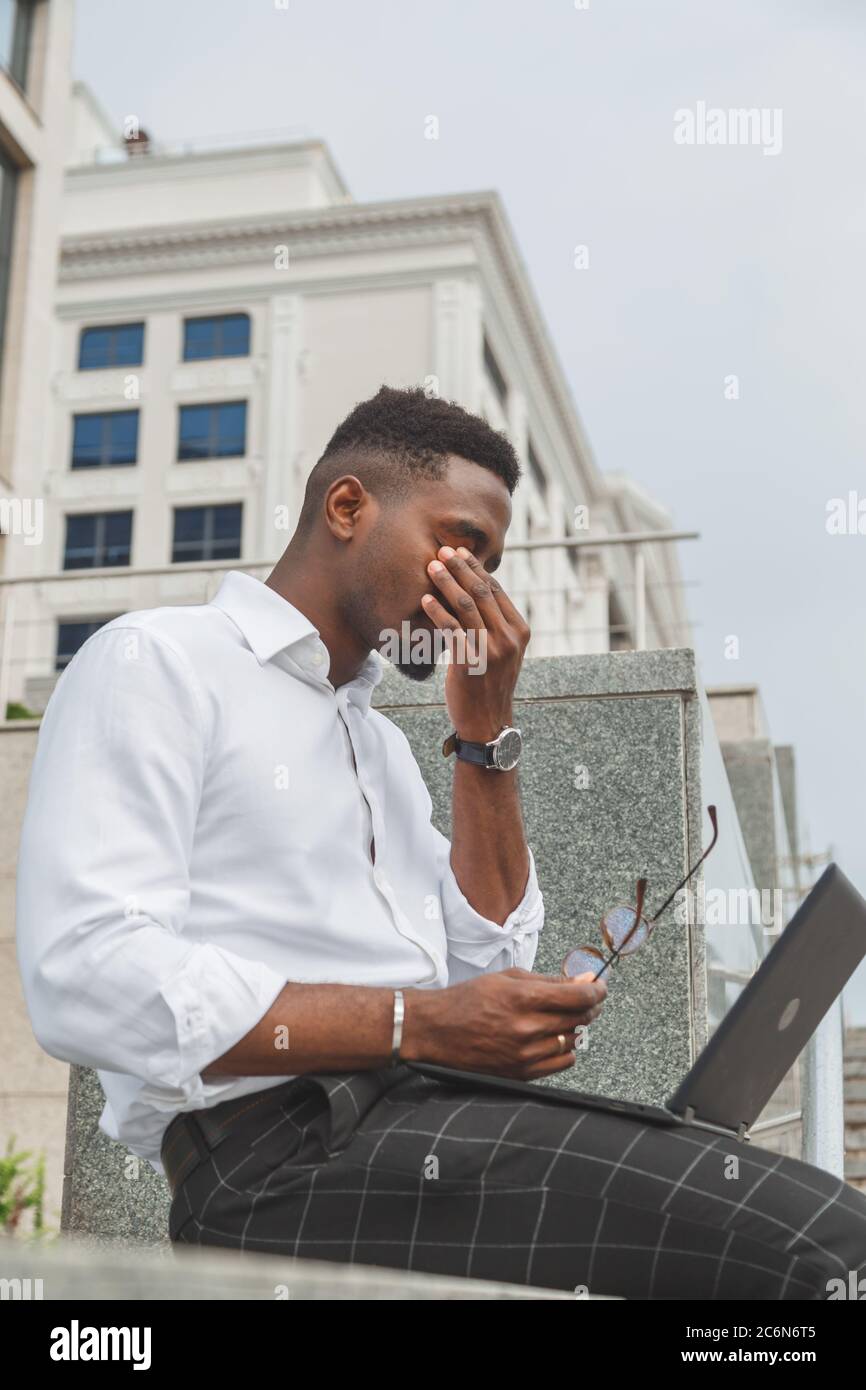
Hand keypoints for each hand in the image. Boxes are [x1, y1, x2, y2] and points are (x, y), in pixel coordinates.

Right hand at [401, 968, 606, 1079]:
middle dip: (590, 1006)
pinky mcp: (522, 1074)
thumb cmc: (470, 999)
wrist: (436, 1030)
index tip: (599, 987)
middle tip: (585, 999)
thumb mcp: (507, 978)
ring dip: (576, 1026)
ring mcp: (525, 1055)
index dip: (597, 990)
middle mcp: (526, 1029)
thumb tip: (585, 980)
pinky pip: (563, 1063)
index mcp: (522, 999)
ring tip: (563, 1016)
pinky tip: (552, 1037)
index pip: (579, 997)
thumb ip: (549, 981)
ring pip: (573, 1040)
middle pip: (580, 1019)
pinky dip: (565, 1049)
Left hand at [422, 546, 529, 741]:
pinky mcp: (471, 662)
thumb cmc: (489, 685)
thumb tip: (474, 592)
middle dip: (460, 567)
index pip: (496, 590)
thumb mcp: (502, 652)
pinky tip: (425, 599)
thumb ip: (495, 625)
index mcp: (520, 631)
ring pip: (466, 605)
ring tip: (431, 566)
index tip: (460, 552)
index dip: (476, 568)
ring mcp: (492, 650)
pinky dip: (437, 611)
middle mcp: (510, 638)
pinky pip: (452, 629)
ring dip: (446, 582)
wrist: (487, 722)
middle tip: (442, 550)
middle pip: (481, 592)